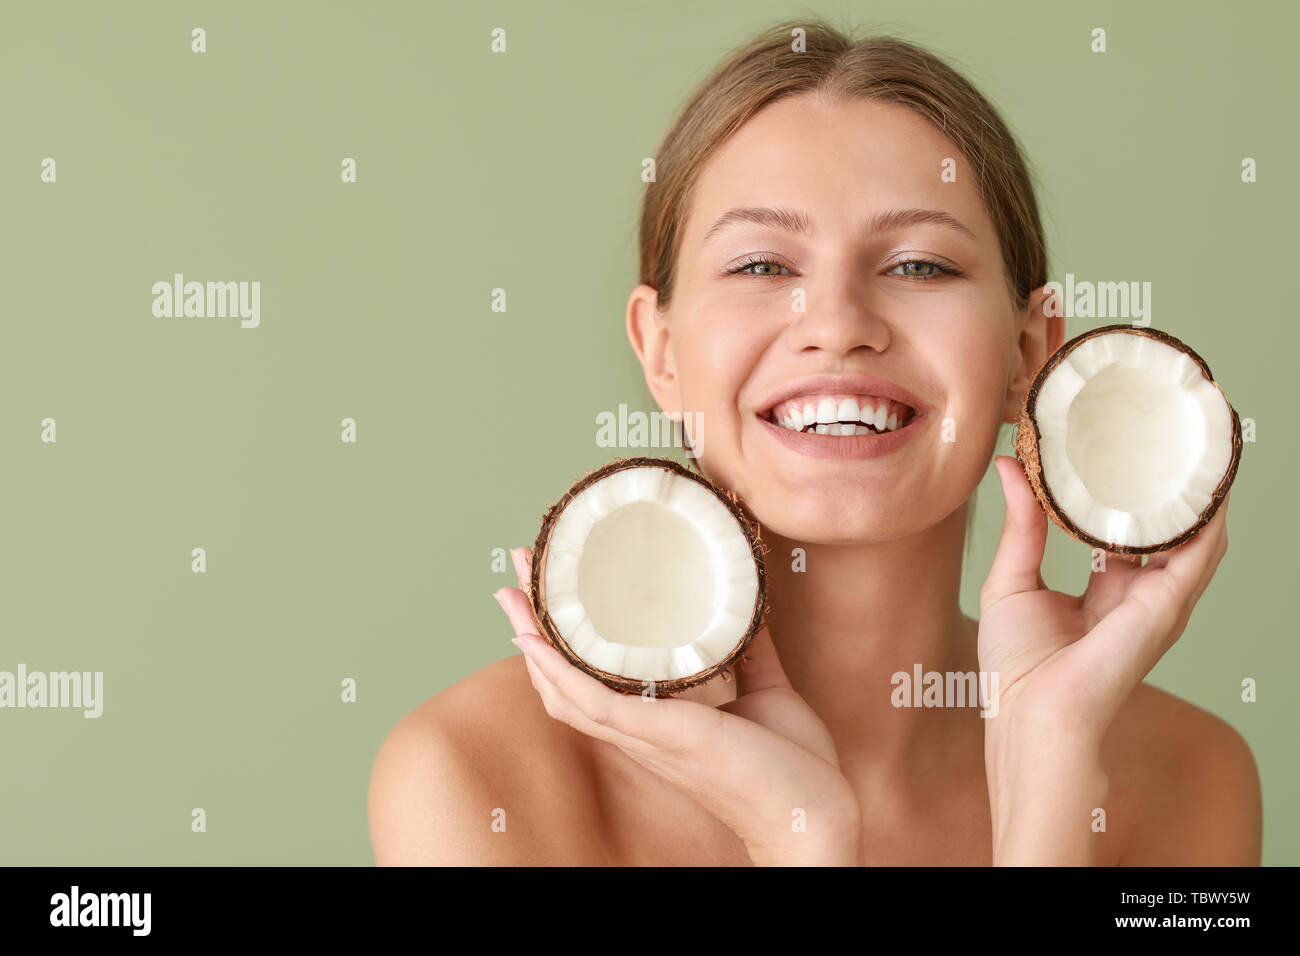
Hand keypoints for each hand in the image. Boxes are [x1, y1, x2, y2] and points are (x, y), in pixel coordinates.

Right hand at [494, 546, 861, 865]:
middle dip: (532, 629)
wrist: (813, 815)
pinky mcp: (664, 734)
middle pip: (561, 681)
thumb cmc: (790, 767)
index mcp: (656, 722)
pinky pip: (594, 703)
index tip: (546, 595)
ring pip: (564, 689)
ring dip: (533, 640)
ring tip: (513, 593)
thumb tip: (747, 601)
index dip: (560, 644)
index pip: (589, 682)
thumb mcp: (766, 690)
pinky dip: (559, 672)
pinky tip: (535, 642)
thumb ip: (751, 649)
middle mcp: (638, 731)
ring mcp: (646, 734)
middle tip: (514, 577)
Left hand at [978, 455, 1230, 862]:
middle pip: (1162, 527)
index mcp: (1102, 591)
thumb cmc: (1016, 667)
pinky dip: (1206, 513)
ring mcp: (1158, 600)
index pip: (1121, 528)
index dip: (1121, 488)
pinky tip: (1207, 477)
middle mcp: (1138, 594)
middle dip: (1167, 481)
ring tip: (1200, 436)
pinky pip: (1199, 550)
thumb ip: (1022, 524)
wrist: (1033, 716)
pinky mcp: (1167, 605)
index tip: (1114, 443)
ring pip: (1190, 533)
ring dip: (1196, 488)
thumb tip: (1005, 465)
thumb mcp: (1012, 580)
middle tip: (1170, 426)